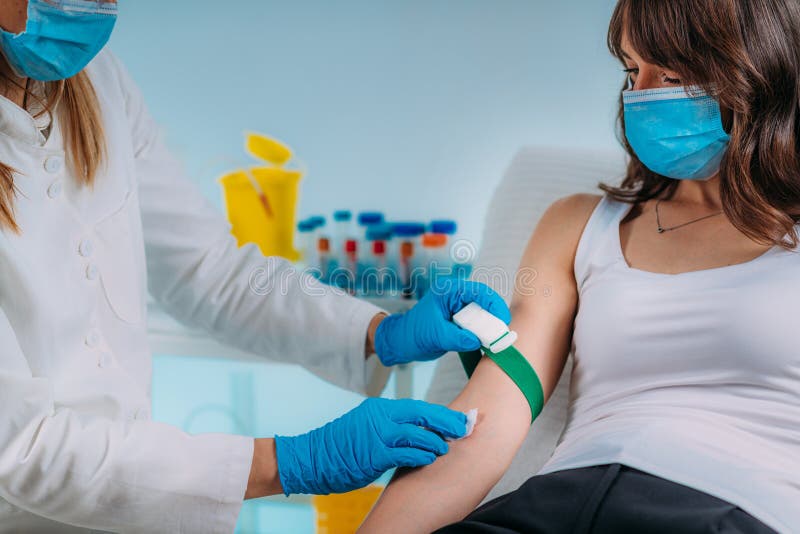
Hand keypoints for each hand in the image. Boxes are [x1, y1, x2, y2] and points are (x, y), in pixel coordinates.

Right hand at [274, 398, 466, 494]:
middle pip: (422, 414)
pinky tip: (430, 458)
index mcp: (379, 409)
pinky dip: (421, 455)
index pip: (418, 407)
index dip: (441, 414)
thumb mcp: (366, 428)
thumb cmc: (339, 447)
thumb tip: (417, 435)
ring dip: (436, 441)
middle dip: (446, 422)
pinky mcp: (374, 453)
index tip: (459, 419)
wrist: (311, 458)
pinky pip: (405, 452)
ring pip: (417, 433)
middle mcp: (380, 416)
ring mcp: (377, 434)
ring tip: (447, 447)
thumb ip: (390, 429)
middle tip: (465, 427)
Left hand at [373, 279, 510, 365]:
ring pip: (484, 314)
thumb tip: (477, 341)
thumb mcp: (435, 335)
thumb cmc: (414, 333)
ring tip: (497, 340)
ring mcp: (460, 309)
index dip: (494, 304)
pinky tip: (488, 342)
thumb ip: (456, 338)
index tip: (503, 319)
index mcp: (449, 291)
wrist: (403, 342)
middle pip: (485, 302)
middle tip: (503, 334)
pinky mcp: (462, 321)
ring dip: (490, 327)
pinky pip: (478, 325)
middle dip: (495, 317)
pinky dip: (484, 333)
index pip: (478, 292)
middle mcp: (457, 297)